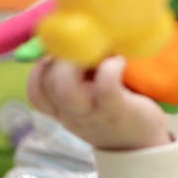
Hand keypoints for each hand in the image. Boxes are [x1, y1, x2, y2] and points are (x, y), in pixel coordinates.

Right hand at [27, 56, 170, 150]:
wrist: (143, 146)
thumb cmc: (115, 112)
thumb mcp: (87, 98)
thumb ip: (76, 74)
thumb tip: (72, 31)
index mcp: (61, 108)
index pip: (35, 91)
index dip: (41, 69)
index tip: (62, 59)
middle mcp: (72, 112)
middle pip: (47, 84)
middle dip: (60, 58)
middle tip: (85, 51)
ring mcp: (92, 112)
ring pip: (65, 88)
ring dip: (77, 62)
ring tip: (99, 54)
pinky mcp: (116, 109)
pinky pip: (104, 86)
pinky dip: (110, 68)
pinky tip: (119, 62)